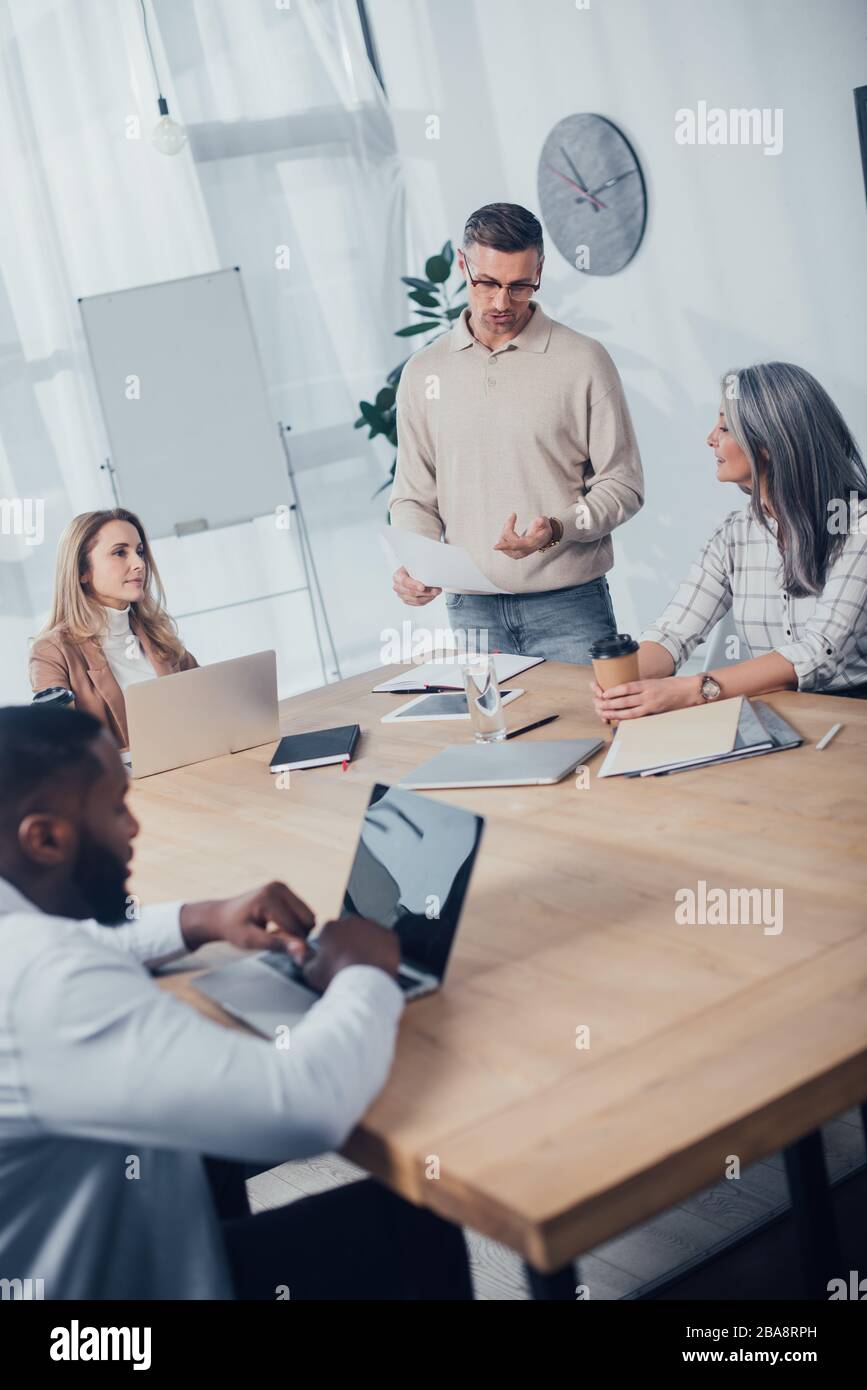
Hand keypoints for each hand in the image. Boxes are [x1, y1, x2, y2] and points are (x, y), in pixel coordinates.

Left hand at [180, 882, 314, 956]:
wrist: (221, 916)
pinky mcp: (285, 889)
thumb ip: (278, 944)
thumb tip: (304, 950)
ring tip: (274, 933)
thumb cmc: (233, 930)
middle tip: (275, 940)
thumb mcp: (252, 941)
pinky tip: (277, 927)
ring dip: (297, 930)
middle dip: (298, 935)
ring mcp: (283, 886)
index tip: (273, 947)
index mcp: (269, 897)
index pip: (296, 927)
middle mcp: (279, 887)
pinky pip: (303, 912)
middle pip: (308, 919)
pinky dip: (295, 923)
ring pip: (308, 916)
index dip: (291, 944)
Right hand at [302, 915, 399, 991]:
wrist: (364, 986)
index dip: (331, 946)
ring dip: (367, 944)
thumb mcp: (312, 972)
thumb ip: (306, 959)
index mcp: (331, 927)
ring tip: (364, 964)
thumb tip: (304, 955)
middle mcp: (352, 922)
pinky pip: (385, 940)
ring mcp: (372, 927)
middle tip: (350, 962)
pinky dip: (383, 949)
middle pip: (350, 931)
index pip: (329, 932)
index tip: (333, 957)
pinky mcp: (389, 936)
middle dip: (350, 943)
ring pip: (368, 933)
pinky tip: (377, 962)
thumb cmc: (339, 979)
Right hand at [392, 565, 441, 606]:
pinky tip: (431, 595)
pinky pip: (419, 603)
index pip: (405, 582)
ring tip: (435, 591)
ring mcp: (402, 595)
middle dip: (425, 592)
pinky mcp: (407, 601)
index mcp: (398, 576)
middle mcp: (398, 586)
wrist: (414, 572)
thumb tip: (432, 578)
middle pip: (411, 592)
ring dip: (428, 596)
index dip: (414, 585)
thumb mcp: (417, 566)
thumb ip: (422, 571)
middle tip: (435, 590)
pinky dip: (427, 599)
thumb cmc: (415, 568)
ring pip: (416, 600)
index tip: (422, 587)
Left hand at [493, 513, 552, 559]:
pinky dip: (504, 533)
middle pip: (506, 539)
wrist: (543, 538)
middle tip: (513, 515)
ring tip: (512, 521)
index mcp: (529, 544)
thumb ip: (542, 522)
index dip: (505, 546)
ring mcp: (516, 553)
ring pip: (502, 539)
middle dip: (508, 526)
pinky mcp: (511, 553)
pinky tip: (509, 528)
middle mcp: (522, 551)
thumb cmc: (543, 530)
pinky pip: (501, 542)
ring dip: (506, 528)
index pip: (515, 546)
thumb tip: (539, 521)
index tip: (495, 547)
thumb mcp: (545, 524)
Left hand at [591, 676, 700, 722]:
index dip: (614, 691)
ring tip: (604, 714)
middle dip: (610, 703)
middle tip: (599, 705)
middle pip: (624, 700)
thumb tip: (628, 692)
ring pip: (629, 710)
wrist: (690, 690)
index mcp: (647, 683)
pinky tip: (620, 720)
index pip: (626, 687)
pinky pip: (639, 716)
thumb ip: (642, 687)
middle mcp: (648, 693)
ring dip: (615, 713)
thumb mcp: (655, 681)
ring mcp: (652, 704)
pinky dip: (628, 718)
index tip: (604, 694)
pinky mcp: (656, 712)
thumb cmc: (674, 685)